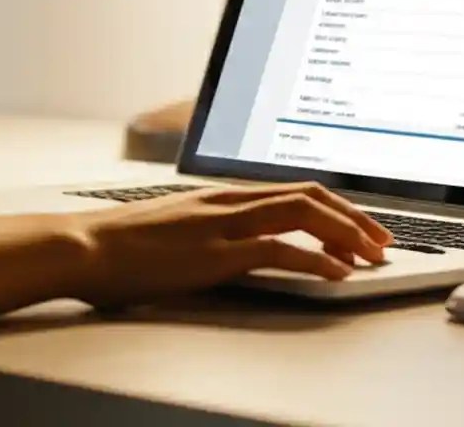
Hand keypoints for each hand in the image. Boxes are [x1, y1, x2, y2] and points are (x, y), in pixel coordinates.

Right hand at [70, 183, 393, 308]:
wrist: (82, 247)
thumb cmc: (119, 245)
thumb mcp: (173, 228)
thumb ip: (209, 230)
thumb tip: (236, 247)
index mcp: (222, 196)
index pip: (293, 188)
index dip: (336, 205)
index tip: (360, 227)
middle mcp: (229, 201)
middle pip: (309, 194)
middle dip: (354, 217)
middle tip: (381, 241)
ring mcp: (223, 224)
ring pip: (303, 213)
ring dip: (346, 234)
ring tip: (370, 257)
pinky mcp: (214, 253)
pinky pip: (278, 249)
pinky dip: (315, 259)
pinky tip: (336, 273)